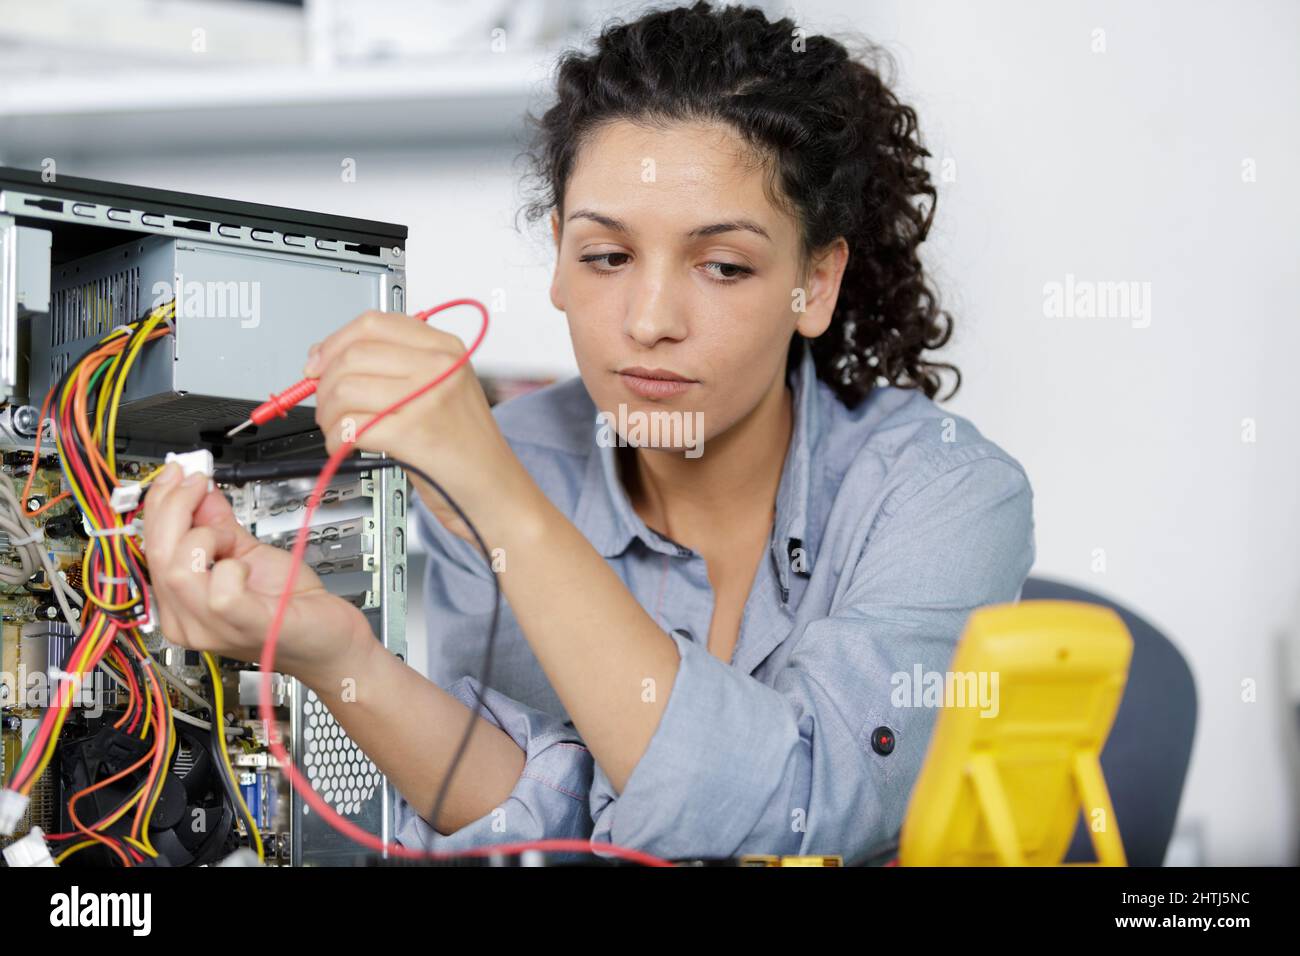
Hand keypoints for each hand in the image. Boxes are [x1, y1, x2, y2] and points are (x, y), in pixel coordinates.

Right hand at [142, 462, 372, 686]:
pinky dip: (233, 568)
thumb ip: (219, 525)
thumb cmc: (290, 607)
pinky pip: (219, 592)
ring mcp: (211, 629)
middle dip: (176, 508)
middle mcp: (185, 621)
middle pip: (157, 554)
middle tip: (200, 486)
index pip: (148, 547)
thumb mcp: (247, 554)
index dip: (159, 504)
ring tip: (234, 542)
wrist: (328, 641)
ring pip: (178, 570)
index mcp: (178, 603)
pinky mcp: (243, 626)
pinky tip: (246, 568)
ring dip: (207, 538)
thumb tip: (200, 493)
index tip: (178, 474)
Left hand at [304, 309, 520, 545]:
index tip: (318, 364)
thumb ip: (392, 367)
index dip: (334, 343)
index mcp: (445, 348)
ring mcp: (427, 398)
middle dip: (325, 384)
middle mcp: (439, 366)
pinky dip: (336, 439)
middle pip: (353, 354)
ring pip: (346, 389)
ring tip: (337, 429)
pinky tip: (344, 446)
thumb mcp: (439, 390)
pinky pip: (351, 426)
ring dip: (328, 415)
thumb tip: (326, 358)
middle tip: (327, 405)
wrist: (496, 491)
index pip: (373, 324)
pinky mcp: (414, 434)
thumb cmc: (467, 447)